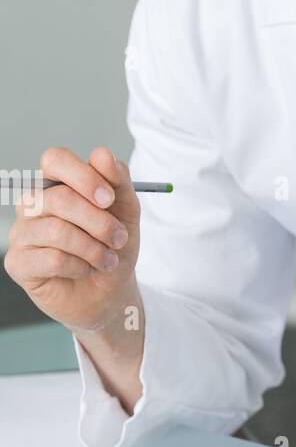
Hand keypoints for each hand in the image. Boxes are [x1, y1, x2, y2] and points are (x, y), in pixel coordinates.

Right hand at [4, 146, 140, 334]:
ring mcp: (21, 233)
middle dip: (98, 221)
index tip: (109, 199)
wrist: (111, 291)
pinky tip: (85, 271)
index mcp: (56, 184)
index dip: (83, 176)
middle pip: (59, 198)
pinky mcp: (18, 263)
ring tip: (108, 260)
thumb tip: (102, 155)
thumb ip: (118, 181)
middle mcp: (33, 204)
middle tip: (119, 238)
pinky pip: (51, 258)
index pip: (54, 159)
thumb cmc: (113, 247)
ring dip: (92, 248)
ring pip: (56, 230)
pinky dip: (78, 266)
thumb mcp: (127, 211)